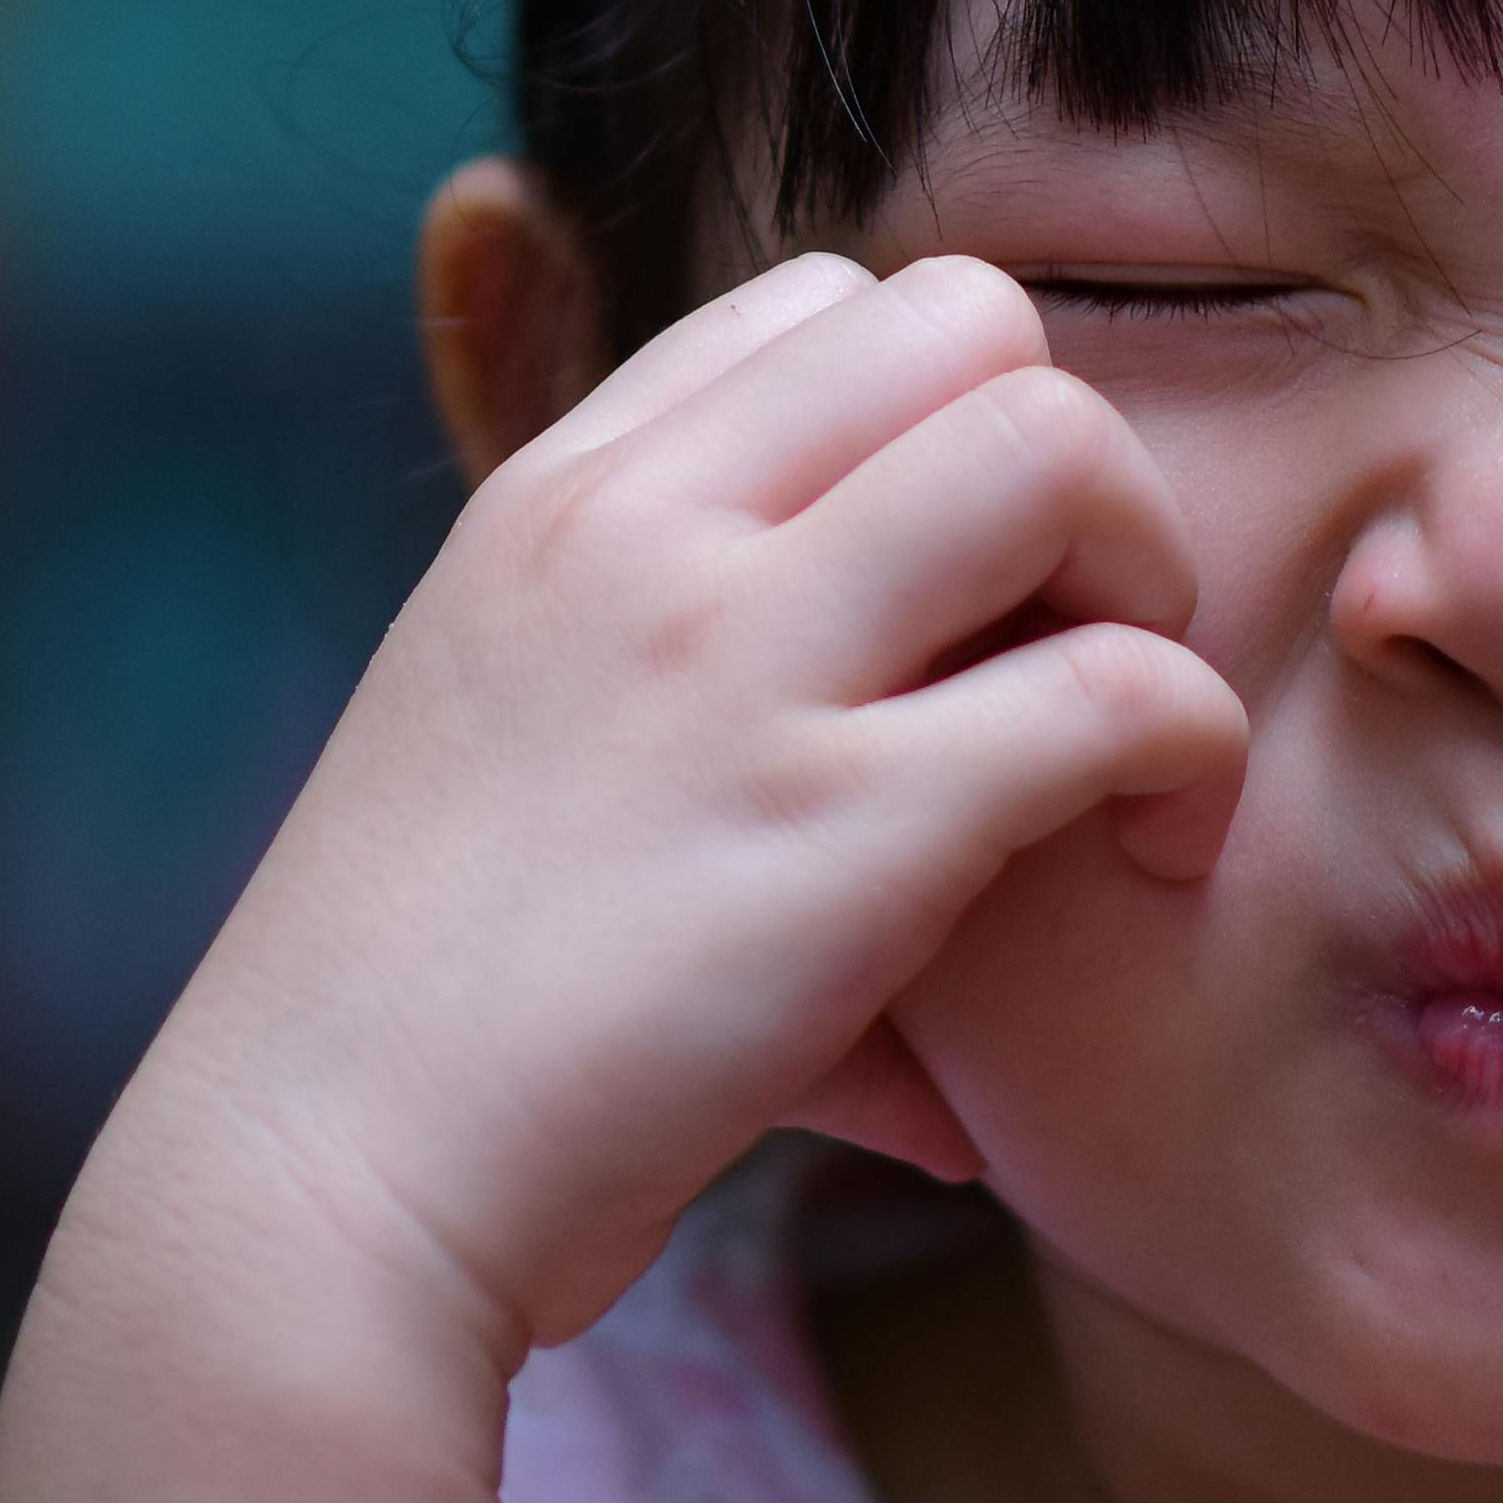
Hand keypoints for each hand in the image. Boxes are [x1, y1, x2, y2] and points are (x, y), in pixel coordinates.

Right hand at [76, 252, 1248, 1404]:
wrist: (313, 1194)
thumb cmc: (419, 1037)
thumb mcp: (504, 761)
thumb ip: (673, 709)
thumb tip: (857, 793)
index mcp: (552, 505)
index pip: (820, 308)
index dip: (933, 434)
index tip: (946, 610)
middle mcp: (640, 536)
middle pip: (965, 320)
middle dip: (1069, 468)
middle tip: (1071, 650)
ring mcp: (736, 665)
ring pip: (1056, 446)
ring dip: (1148, 580)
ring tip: (1125, 754)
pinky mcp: (840, 824)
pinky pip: (1120, 688)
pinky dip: (1189, 760)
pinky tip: (1152, 859)